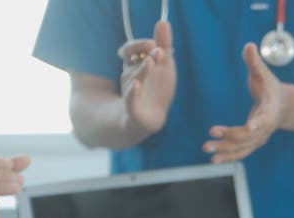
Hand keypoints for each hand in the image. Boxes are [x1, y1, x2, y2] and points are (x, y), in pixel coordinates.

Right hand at [119, 21, 176, 137]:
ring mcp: (130, 93)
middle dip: (142, 54)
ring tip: (151, 62)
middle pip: (132, 62)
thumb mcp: (163, 65)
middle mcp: (130, 77)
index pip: (130, 50)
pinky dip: (132, 92)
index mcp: (135, 65)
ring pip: (133, 79)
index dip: (139, 45)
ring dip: (143, 70)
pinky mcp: (133, 109)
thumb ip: (164, 45)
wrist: (151, 120)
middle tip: (156, 48)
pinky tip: (136, 85)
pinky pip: (130, 100)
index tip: (154, 43)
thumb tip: (163, 22)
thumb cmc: (156, 90)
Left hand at [203, 43, 284, 162]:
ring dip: (224, 150)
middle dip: (229, 137)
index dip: (257, 124)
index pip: (263, 119)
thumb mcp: (263, 74)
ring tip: (207, 149)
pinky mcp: (251, 144)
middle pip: (247, 137)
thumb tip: (248, 45)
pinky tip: (213, 160)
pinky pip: (239, 153)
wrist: (282, 106)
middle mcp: (264, 129)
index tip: (249, 128)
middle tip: (210, 135)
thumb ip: (255, 62)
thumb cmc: (269, 87)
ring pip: (242, 148)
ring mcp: (258, 139)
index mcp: (269, 111)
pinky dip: (227, 157)